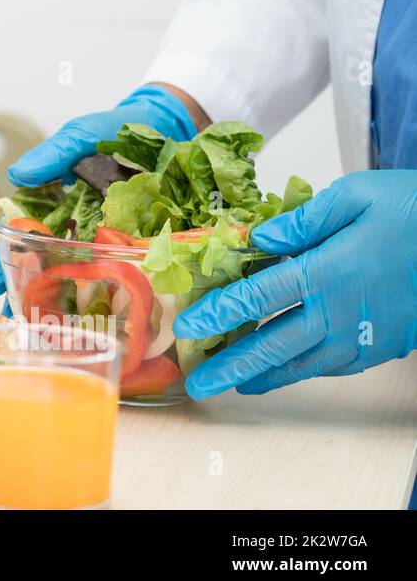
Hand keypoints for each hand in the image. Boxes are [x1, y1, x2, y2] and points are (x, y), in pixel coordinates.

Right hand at [0, 84, 197, 299]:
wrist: (171, 124)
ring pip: (85, 271)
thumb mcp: (81, 136)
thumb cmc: (117, 130)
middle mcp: (82, 223)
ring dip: (68, 297)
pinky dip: (115, 289)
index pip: (25, 234)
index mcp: (60, 203)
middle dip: (30, 287)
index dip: (6, 257)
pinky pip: (126, 268)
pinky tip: (105, 312)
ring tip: (50, 323)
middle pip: (49, 260)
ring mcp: (113, 235)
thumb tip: (16, 174)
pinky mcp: (145, 240)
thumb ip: (53, 153)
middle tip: (14, 312)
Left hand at [173, 170, 416, 397]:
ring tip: (232, 385)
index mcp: (326, 272)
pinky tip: (285, 371)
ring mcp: (363, 335)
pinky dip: (303, 371)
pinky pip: (333, 366)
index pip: (256, 298)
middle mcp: (340, 312)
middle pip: (272, 346)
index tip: (187, 327)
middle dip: (230, 366)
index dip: (217, 314)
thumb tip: (259, 237)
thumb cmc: (416, 211)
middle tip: (198, 383)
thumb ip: (302, 219)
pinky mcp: (383, 346)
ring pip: (302, 365)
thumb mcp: (357, 196)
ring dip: (263, 376)